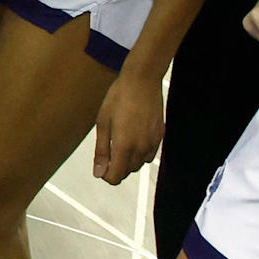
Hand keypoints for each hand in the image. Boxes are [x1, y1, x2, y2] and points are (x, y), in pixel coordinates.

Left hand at [90, 60, 168, 186]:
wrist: (142, 80)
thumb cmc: (120, 96)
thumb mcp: (103, 123)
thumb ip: (101, 151)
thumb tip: (98, 172)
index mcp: (124, 146)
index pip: (115, 177)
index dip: (105, 175)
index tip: (101, 166)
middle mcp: (141, 147)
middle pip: (127, 172)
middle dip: (116, 166)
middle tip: (108, 149)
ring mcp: (152, 142)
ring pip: (138, 164)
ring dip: (128, 160)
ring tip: (120, 141)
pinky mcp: (159, 136)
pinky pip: (149, 154)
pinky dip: (140, 152)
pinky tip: (133, 137)